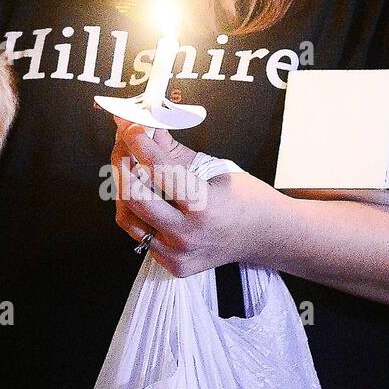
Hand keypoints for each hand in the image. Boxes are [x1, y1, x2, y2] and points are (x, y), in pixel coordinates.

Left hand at [109, 117, 286, 276]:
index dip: (138, 143)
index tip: (128, 124)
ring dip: (123, 188)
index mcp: (204, 207)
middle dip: (121, 163)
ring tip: (130, 167)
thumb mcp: (214, 168)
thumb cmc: (246, 200)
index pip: (158, 169)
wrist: (267, 237)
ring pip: (127, 217)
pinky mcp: (172, 264)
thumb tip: (146, 127)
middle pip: (132, 196)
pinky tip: (143, 194)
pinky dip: (135, 211)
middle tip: (123, 143)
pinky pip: (139, 234)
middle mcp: (187, 234)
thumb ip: (174, 151)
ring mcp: (178, 254)